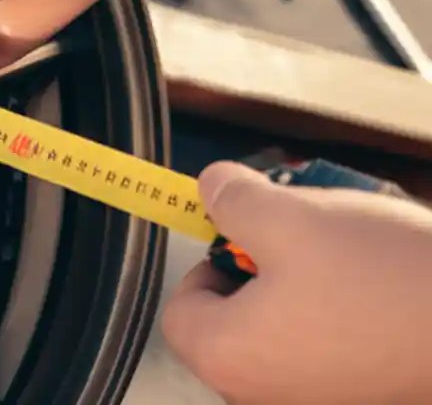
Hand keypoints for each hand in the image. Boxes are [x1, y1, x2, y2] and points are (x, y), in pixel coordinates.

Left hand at [163, 161, 431, 403]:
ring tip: (349, 254)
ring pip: (285, 330)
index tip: (246, 235)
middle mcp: (263, 394)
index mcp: (229, 356)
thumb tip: (209, 188)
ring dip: (306, 284)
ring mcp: (315, 402)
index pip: (181, 309)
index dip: (210, 261)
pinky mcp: (360, 397)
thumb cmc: (390, 281)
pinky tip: (377, 283)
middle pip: (233, 322)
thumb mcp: (293, 218)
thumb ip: (233, 200)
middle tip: (304, 236)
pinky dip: (340, 313)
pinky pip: (328, 349)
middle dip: (264, 269)